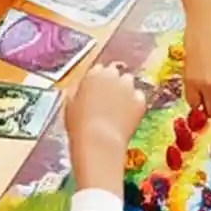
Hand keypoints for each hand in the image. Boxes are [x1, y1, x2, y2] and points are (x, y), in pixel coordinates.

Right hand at [65, 64, 146, 194]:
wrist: (98, 140)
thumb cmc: (79, 125)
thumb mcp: (70, 104)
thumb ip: (77, 91)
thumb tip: (81, 89)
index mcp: (94, 73)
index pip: (99, 70)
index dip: (97, 81)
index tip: (96, 90)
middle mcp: (113, 75)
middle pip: (115, 73)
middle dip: (113, 83)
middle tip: (108, 99)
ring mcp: (129, 87)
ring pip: (129, 83)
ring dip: (124, 91)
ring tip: (118, 109)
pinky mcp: (140, 101)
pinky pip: (138, 98)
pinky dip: (134, 104)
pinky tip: (126, 116)